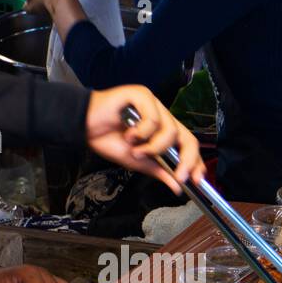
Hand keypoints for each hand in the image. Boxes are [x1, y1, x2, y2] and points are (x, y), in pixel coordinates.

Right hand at [84, 85, 204, 195]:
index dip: (196, 163)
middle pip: (188, 137)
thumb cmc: (108, 139)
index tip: (198, 180)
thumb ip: (159, 171)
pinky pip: (154, 119)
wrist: (83, 127)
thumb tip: (178, 187)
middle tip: (180, 176)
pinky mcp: (142, 95)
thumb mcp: (138, 162)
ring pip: (170, 131)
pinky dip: (142, 132)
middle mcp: (163, 116)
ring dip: (154, 147)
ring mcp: (154, 105)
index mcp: (164, 131)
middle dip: (187, 160)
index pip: (188, 146)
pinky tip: (128, 133)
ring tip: (135, 149)